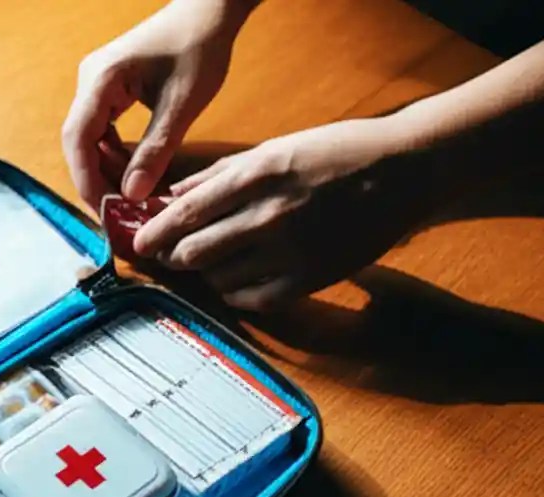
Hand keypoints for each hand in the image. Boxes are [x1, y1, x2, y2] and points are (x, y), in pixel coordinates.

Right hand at [62, 0, 252, 209]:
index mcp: (102, 79)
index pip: (78, 138)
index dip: (86, 178)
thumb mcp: (181, 105)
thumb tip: (132, 195)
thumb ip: (155, 151)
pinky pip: (101, 129)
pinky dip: (114, 154)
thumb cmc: (199, 48)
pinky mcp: (109, 89)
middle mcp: (90, 80)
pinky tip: (133, 172)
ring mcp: (97, 84)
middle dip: (95, 179)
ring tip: (128, 198)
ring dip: (105, 169)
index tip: (103, 209)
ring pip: (88, 138)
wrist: (208, 12)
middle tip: (116, 213)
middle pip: (78, 141)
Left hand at [134, 117, 435, 310]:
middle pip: (195, 252)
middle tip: (171, 255)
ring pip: (220, 279)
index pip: (186, 214)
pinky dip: (237, 293)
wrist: (406, 171)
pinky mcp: (311, 279)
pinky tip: (241, 280)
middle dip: (175, 256)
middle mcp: (268, 216)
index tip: (137, 243)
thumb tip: (173, 194)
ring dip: (208, 273)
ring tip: (214, 262)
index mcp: (256, 176)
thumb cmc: (338, 152)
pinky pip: (253, 300)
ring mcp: (291, 251)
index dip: (154, 233)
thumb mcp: (276, 148)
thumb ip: (221, 175)